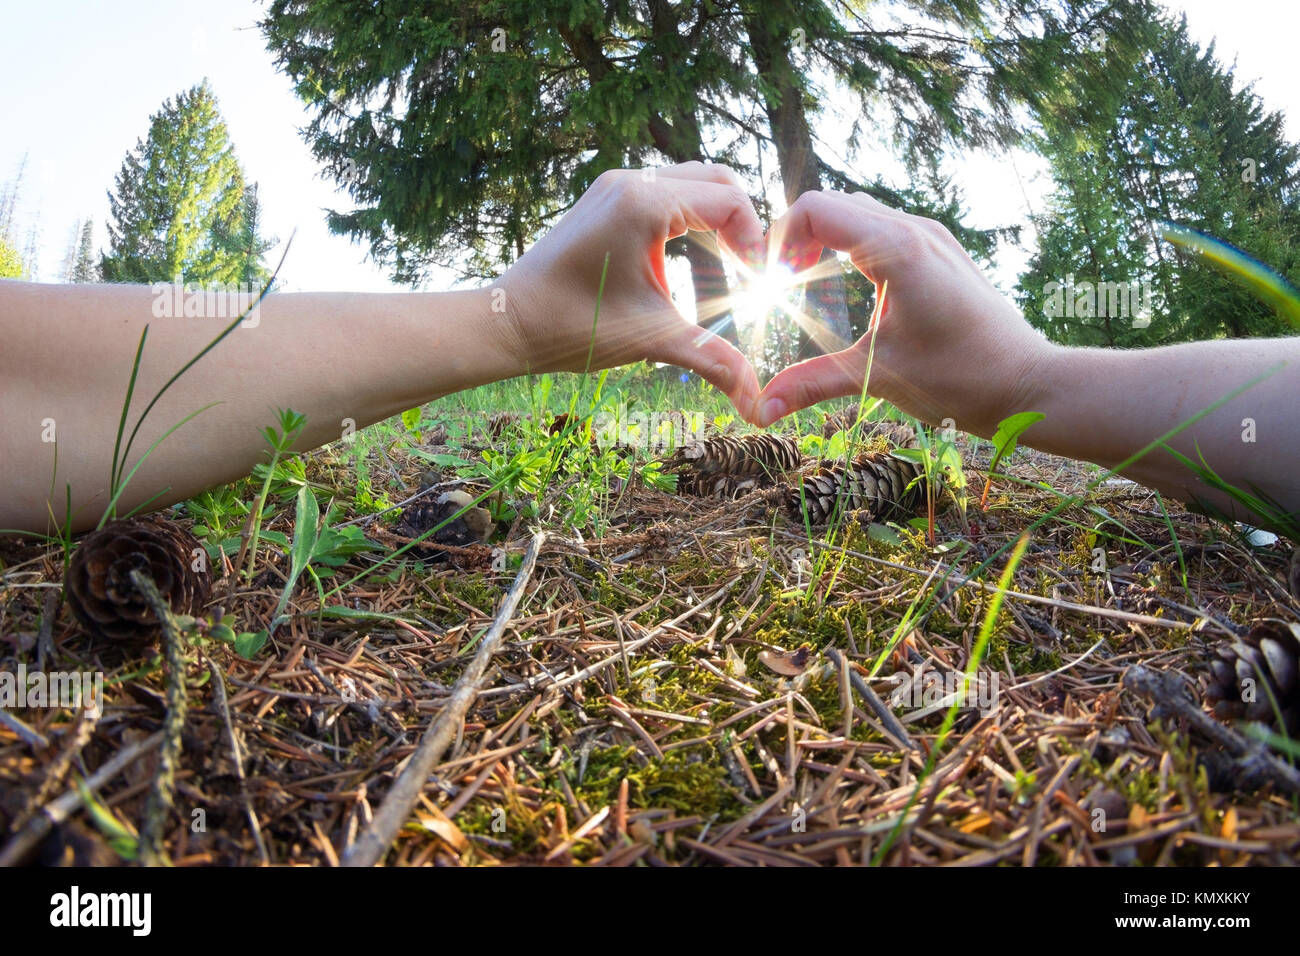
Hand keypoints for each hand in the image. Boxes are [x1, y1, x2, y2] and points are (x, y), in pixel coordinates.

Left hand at [499, 163, 765, 420]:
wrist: (509, 324)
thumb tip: (757, 406)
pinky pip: (661, 193)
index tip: (760, 283)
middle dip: (742, 222)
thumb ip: (713, 362)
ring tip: (727, 264)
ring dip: (716, 217)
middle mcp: (630, 181)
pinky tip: (689, 262)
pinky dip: (687, 217)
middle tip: (750, 269)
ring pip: (689, 182)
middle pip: (716, 179)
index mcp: (645, 203)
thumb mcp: (654, 340)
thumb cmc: (574, 327)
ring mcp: (613, 187)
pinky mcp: (602, 201)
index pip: (730, 202)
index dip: (755, 242)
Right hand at [755, 190, 1054, 434]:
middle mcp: (915, 230)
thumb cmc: (962, 380)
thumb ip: (812, 383)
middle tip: (778, 284)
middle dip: (795, 237)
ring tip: (802, 282)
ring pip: (857, 211)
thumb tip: (759, 408)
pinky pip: (881, 228)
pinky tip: (842, 286)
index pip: (815, 208)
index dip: (779, 238)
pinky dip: (849, 244)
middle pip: (832, 204)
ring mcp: (931, 236)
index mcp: (898, 250)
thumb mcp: (878, 377)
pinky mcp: (939, 251)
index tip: (768, 281)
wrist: (1028, 385)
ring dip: (822, 238)